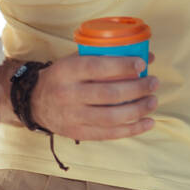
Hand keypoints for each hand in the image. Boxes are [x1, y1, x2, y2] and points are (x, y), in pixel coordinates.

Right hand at [27, 51, 157, 140]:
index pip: (96, 68)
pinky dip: (132, 129)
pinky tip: (148, 122)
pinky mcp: (79, 133)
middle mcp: (68, 94)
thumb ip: (105, 57)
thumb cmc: (63, 76)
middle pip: (108, 94)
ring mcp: (73, 116)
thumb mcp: (75, 60)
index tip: (141, 65)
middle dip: (137, 89)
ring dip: (138, 109)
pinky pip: (109, 134)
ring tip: (153, 101)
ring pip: (111, 117)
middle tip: (153, 83)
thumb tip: (146, 56)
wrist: (35, 102)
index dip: (121, 66)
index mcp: (66, 71)